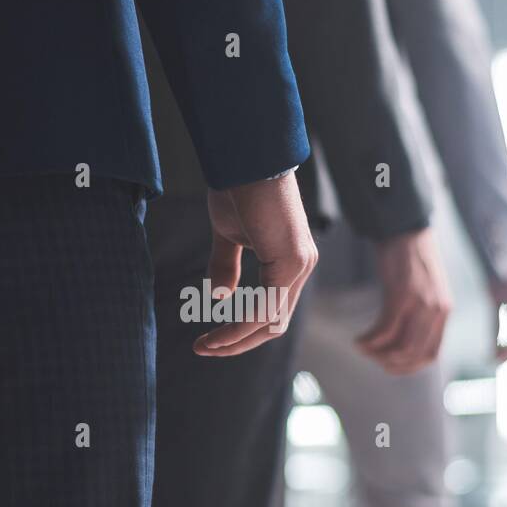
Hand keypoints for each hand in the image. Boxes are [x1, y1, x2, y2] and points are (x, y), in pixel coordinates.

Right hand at [197, 172, 316, 355]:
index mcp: (291, 260)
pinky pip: (265, 307)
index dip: (241, 331)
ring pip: (270, 321)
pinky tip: (217, 334)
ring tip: (205, 346)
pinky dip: (239, 325)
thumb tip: (220, 298)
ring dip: (235, 339)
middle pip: (274, 323)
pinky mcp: (292, 261)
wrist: (246, 157)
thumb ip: (226, 266)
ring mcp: (300, 264)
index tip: (208, 340)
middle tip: (204, 349)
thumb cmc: (238, 187)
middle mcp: (302, 266)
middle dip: (238, 342)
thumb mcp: (228, 235)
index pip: (271, 310)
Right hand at [357, 227, 451, 375]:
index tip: (388, 365)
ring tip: (363, 347)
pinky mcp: (402, 295)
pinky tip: (359, 339)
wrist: (405, 227)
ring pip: (401, 347)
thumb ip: (422, 312)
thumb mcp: (424, 289)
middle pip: (414, 355)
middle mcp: (436, 310)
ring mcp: (420, 303)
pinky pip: (385, 330)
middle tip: (371, 357)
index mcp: (444, 311)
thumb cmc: (409, 257)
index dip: (408, 367)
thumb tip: (405, 338)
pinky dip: (370, 340)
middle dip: (389, 363)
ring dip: (378, 354)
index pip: (431, 355)